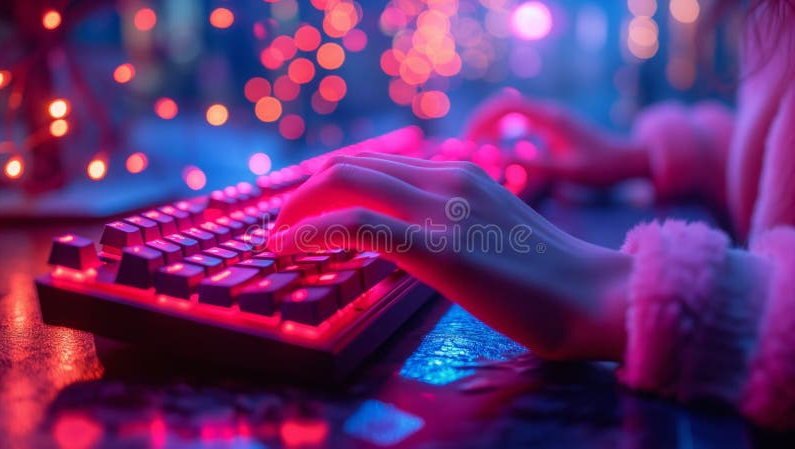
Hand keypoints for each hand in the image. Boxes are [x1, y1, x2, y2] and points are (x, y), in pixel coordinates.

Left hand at [269, 153, 631, 359]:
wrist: (594, 296)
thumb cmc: (545, 276)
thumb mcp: (490, 229)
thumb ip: (450, 219)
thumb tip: (406, 236)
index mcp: (458, 173)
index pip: (375, 162)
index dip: (329, 182)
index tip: (306, 209)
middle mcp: (446, 178)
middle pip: (350, 164)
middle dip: (302, 192)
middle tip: (281, 224)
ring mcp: (442, 210)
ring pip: (346, 183)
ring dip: (298, 209)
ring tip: (277, 239)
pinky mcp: (440, 249)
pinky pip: (356, 226)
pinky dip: (312, 232)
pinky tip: (288, 250)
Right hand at [464, 89, 649, 186]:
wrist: (630, 160)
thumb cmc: (602, 167)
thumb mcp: (566, 171)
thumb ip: (532, 166)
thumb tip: (495, 162)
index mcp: (550, 118)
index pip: (505, 106)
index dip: (481, 120)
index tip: (469, 141)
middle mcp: (547, 113)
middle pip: (503, 106)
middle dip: (481, 124)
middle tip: (467, 147)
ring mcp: (549, 119)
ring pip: (510, 114)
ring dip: (492, 129)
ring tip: (481, 152)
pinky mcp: (552, 129)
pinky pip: (520, 125)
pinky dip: (505, 136)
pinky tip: (501, 155)